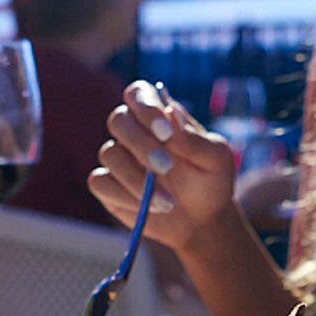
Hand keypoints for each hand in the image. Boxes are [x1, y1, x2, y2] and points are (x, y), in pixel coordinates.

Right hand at [87, 81, 239, 252]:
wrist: (202, 222)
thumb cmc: (210, 182)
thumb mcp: (215, 160)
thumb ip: (193, 138)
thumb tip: (170, 112)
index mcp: (159, 117)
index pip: (138, 93)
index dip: (144, 105)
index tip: (164, 131)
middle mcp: (134, 133)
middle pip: (118, 120)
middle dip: (141, 144)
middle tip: (167, 167)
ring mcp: (118, 158)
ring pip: (109, 154)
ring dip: (137, 179)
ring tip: (168, 202)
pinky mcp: (107, 185)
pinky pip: (99, 182)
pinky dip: (123, 195)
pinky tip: (147, 208)